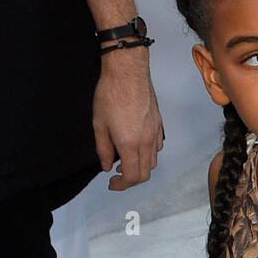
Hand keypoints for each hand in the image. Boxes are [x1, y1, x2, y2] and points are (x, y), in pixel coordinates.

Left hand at [92, 50, 163, 188]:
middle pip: (145, 174)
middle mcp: (145, 143)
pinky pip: (157, 147)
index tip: (112, 183)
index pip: (132, 177)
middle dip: (131, 179)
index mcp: (129, 144)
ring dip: (140, 166)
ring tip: (126, 159)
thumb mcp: (99, 123)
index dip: (122, 185)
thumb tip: (106, 166)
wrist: (127, 71)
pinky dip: (148, 153)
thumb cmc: (111, 93)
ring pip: (153, 161)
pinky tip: (137, 145)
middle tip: (118, 176)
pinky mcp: (159, 125)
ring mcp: (155, 134)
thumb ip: (103, 148)